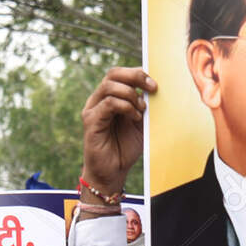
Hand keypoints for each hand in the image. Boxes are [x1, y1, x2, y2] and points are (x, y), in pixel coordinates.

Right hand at [81, 67, 153, 199]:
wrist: (113, 172)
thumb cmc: (126, 147)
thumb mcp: (141, 123)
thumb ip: (144, 106)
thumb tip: (155, 88)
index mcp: (110, 96)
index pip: (120, 74)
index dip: (137, 73)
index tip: (154, 84)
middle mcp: (99, 99)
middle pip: (113, 73)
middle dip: (135, 77)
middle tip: (151, 89)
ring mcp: (93, 109)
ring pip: (109, 86)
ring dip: (131, 95)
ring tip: (141, 110)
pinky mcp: (91, 121)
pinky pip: (108, 103)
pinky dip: (125, 107)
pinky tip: (135, 118)